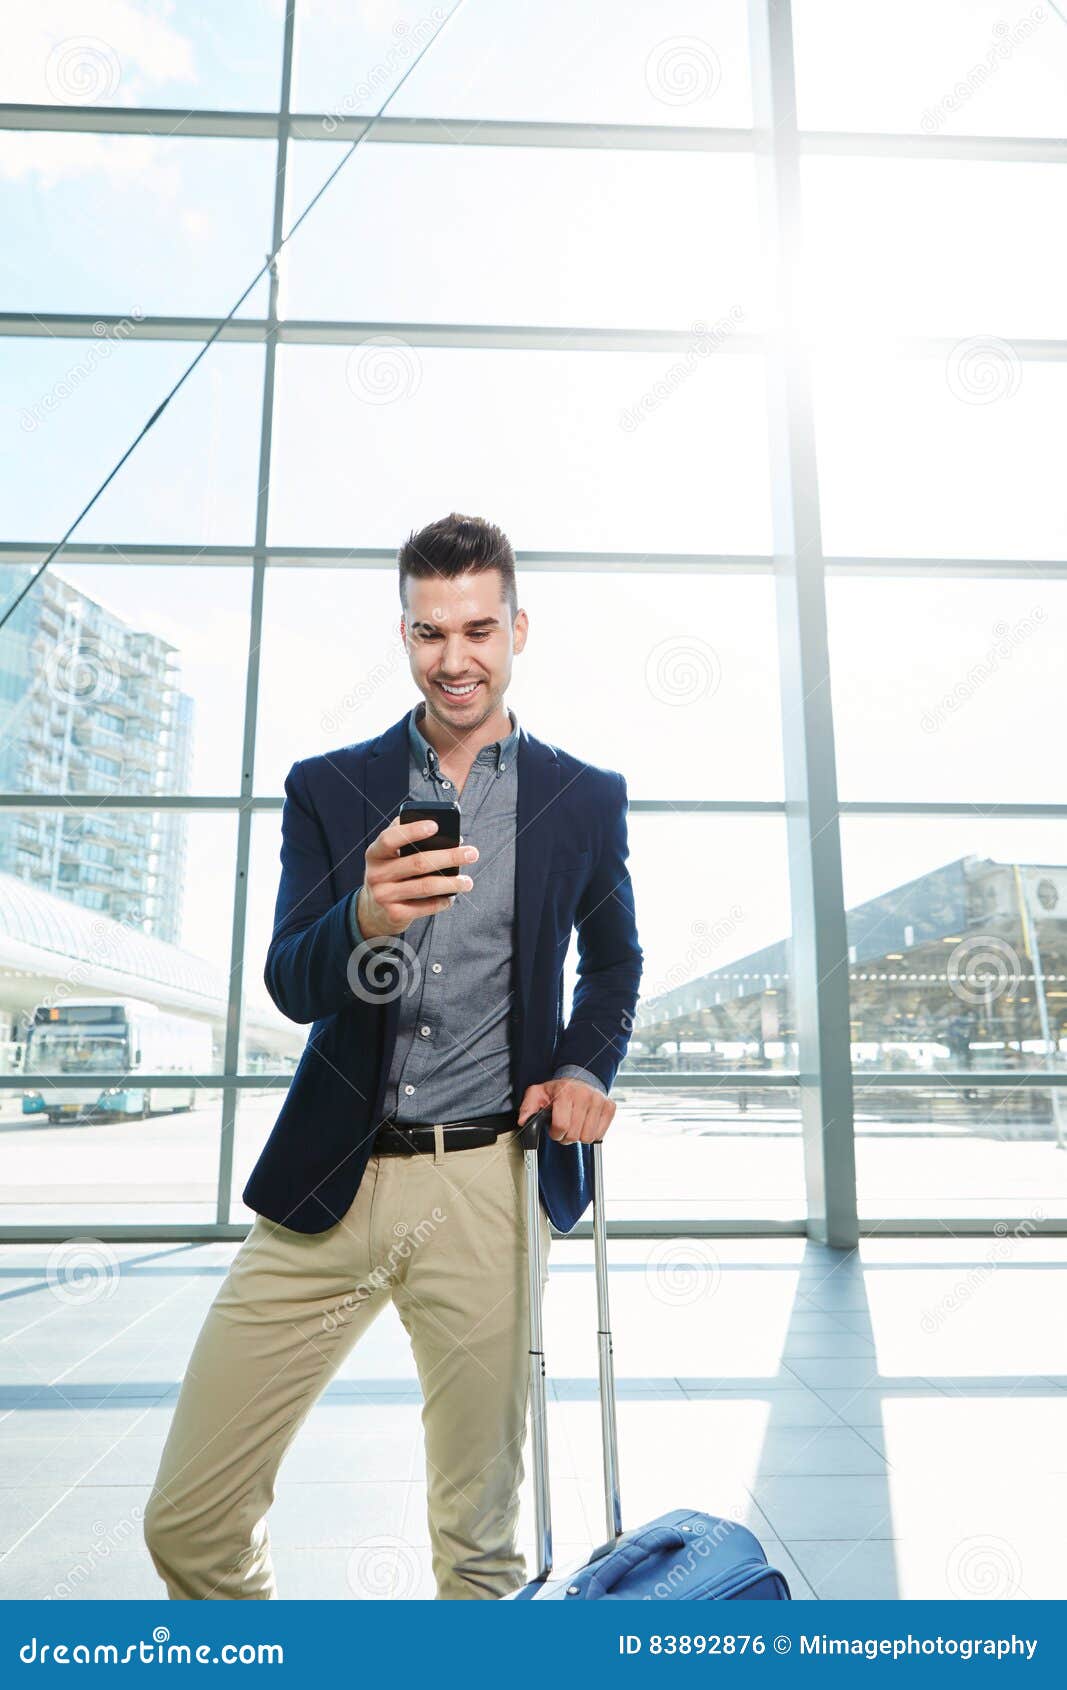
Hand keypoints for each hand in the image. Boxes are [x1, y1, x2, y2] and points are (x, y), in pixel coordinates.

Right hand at [357, 817, 477, 939]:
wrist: (373, 911)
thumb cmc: (391, 875)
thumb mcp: (390, 857)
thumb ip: (409, 841)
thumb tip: (452, 837)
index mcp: (374, 854)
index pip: (390, 838)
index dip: (412, 831)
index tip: (435, 826)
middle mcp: (376, 874)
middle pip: (417, 863)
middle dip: (449, 857)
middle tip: (472, 853)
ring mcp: (383, 896)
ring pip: (425, 886)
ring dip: (451, 883)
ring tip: (468, 882)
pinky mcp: (394, 914)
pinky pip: (425, 907)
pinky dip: (442, 901)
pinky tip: (451, 898)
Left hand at [517, 1077, 615, 1144]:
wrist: (581, 1078)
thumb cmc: (559, 1089)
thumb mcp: (538, 1093)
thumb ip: (528, 1107)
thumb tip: (523, 1121)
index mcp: (566, 1092)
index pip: (561, 1126)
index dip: (555, 1133)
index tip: (554, 1129)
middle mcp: (585, 1095)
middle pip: (574, 1135)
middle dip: (566, 1136)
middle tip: (565, 1127)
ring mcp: (599, 1101)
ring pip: (588, 1137)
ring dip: (579, 1136)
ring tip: (575, 1125)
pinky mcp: (610, 1107)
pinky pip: (600, 1134)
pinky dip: (592, 1133)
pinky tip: (586, 1124)